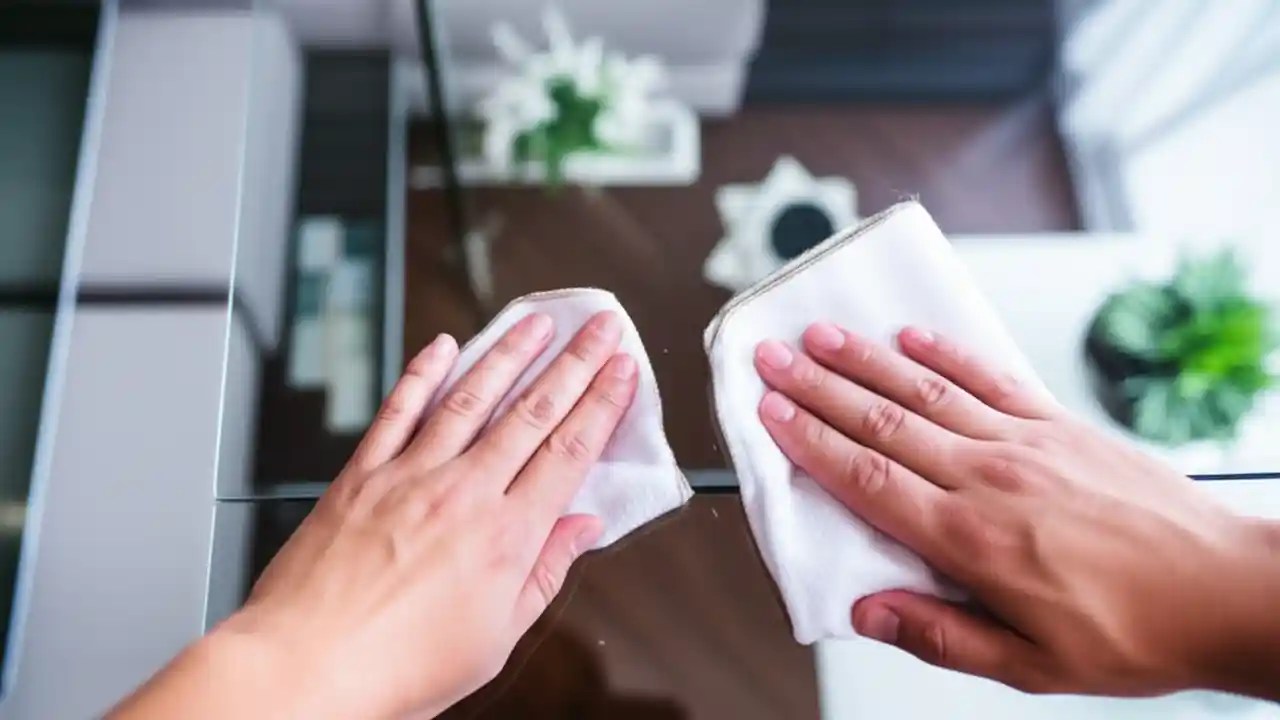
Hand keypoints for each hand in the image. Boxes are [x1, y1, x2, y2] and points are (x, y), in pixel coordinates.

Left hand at [133, 311, 636, 719]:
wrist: (307, 667)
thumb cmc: (396, 667)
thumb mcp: (496, 639)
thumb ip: (545, 573)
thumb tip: (581, 531)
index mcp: (505, 536)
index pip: (569, 451)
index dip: (602, 404)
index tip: (621, 372)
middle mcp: (462, 493)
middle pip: (532, 412)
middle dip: (574, 363)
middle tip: (600, 328)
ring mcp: (410, 476)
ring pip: (471, 398)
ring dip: (510, 353)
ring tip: (538, 322)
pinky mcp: (362, 474)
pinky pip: (398, 410)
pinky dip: (422, 374)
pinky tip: (442, 347)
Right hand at [754, 324, 1279, 698]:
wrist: (1226, 590)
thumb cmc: (1133, 632)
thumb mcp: (1031, 665)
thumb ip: (941, 635)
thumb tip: (867, 613)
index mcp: (972, 541)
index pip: (869, 479)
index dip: (810, 442)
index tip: (770, 412)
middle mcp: (991, 479)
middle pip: (884, 422)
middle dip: (819, 387)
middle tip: (772, 356)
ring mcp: (1027, 443)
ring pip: (928, 391)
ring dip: (867, 360)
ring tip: (822, 333)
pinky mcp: (1061, 425)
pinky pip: (992, 379)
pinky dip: (948, 354)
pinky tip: (912, 337)